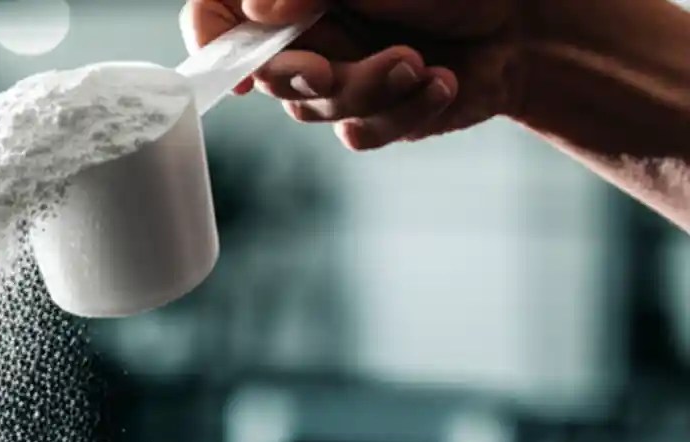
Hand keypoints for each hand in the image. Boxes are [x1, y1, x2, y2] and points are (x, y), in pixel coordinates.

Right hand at [180, 0, 524, 150]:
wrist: (530, 21)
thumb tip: (257, 7)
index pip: (215, 12)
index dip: (208, 38)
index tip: (231, 62)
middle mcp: (302, 32)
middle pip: (260, 72)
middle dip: (297, 76)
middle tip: (327, 73)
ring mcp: (334, 75)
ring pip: (311, 109)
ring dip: (366, 90)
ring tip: (417, 62)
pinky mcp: (369, 114)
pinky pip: (357, 133)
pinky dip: (402, 114)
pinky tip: (441, 84)